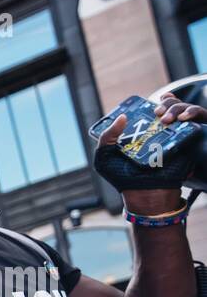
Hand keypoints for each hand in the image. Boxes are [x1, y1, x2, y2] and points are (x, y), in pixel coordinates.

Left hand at [94, 95, 206, 210]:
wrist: (145, 194)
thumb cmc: (121, 177)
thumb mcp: (104, 157)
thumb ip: (107, 136)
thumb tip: (122, 116)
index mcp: (137, 134)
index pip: (145, 112)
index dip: (145, 105)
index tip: (141, 102)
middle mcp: (155, 133)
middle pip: (165, 110)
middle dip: (164, 106)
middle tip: (157, 110)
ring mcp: (171, 138)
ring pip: (180, 113)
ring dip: (176, 111)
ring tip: (166, 119)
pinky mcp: (185, 143)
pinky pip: (191, 125)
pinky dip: (189, 117)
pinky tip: (182, 118)